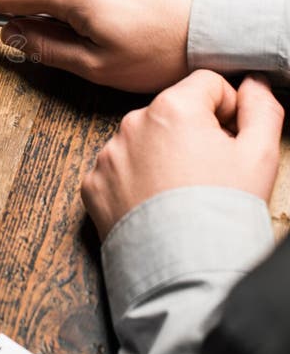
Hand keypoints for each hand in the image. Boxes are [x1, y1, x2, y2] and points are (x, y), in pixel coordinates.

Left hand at [82, 71, 283, 239]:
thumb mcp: (260, 154)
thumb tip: (253, 83)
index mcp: (172, 107)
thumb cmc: (224, 210)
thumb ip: (261, 108)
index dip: (227, 108)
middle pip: (170, 112)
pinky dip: (134, 181)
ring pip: (142, 141)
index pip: (205, 83)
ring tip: (180, 194)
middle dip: (191, 132)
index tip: (231, 138)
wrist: (185, 270)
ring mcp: (107, 155)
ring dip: (160, 155)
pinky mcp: (92, 183)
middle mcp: (132, 123)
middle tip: (208, 172)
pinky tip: (154, 205)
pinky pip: (117, 170)